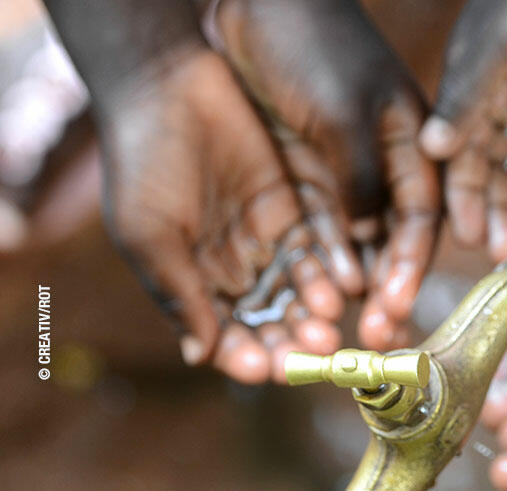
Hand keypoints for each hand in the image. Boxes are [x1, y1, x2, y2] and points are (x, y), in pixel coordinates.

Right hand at [99, 47, 341, 382]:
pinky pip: (315, 251)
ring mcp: (264, 241)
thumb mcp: (151, 233)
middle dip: (290, 342)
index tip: (262, 369)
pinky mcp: (292, 209)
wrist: (166, 85)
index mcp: (191, 283)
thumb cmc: (142, 161)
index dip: (244, 356)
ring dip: (313, 313)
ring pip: (296, 292)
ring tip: (327, 324)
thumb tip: (201, 357)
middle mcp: (232, 271)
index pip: (224, 336)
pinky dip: (327, 272)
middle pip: (269, 322)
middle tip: (312, 352)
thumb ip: (179, 293)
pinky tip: (342, 288)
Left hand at [216, 0, 439, 349]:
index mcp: (412, 146)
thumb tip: (369, 244)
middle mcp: (383, 167)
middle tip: (377, 337)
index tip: (392, 306)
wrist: (246, 5)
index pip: (422, 220)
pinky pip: (315, 233)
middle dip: (386, 290)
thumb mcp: (344, 115)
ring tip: (341, 330)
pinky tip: (314, 297)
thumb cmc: (310, 46)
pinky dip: (317, 265)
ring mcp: (342, 175)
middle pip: (392, 242)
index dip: (410, 266)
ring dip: (350, 287)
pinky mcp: (304, 180)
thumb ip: (361, 182)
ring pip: (354, 244)